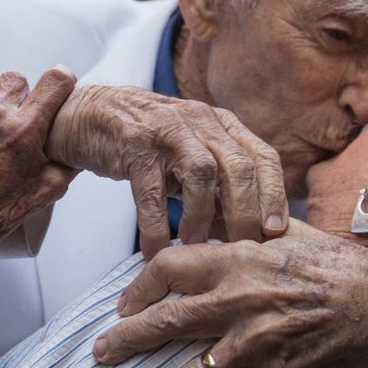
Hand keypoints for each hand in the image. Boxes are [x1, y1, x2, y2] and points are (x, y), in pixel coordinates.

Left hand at [0, 69, 79, 266]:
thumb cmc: (1, 211)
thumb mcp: (48, 190)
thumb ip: (68, 164)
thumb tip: (81, 148)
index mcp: (25, 130)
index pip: (54, 81)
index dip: (60, 79)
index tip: (57, 85)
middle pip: (15, 78)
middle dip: (19, 94)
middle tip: (14, 115)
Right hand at [45, 85, 287, 257]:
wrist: (90, 114)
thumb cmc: (148, 143)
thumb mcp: (190, 154)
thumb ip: (218, 185)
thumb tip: (246, 233)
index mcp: (221, 124)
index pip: (263, 157)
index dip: (274, 195)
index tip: (277, 231)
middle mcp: (199, 121)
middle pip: (238, 168)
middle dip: (246, 214)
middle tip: (244, 250)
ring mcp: (166, 130)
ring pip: (201, 175)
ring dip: (202, 219)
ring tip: (197, 249)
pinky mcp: (133, 145)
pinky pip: (152, 194)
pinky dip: (157, 228)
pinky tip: (157, 252)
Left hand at [92, 224, 367, 367]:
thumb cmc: (339, 267)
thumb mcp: (290, 235)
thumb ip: (247, 233)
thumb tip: (215, 223)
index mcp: (238, 259)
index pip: (170, 266)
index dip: (139, 285)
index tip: (124, 304)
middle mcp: (240, 300)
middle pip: (167, 322)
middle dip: (126, 342)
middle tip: (99, 356)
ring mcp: (257, 342)